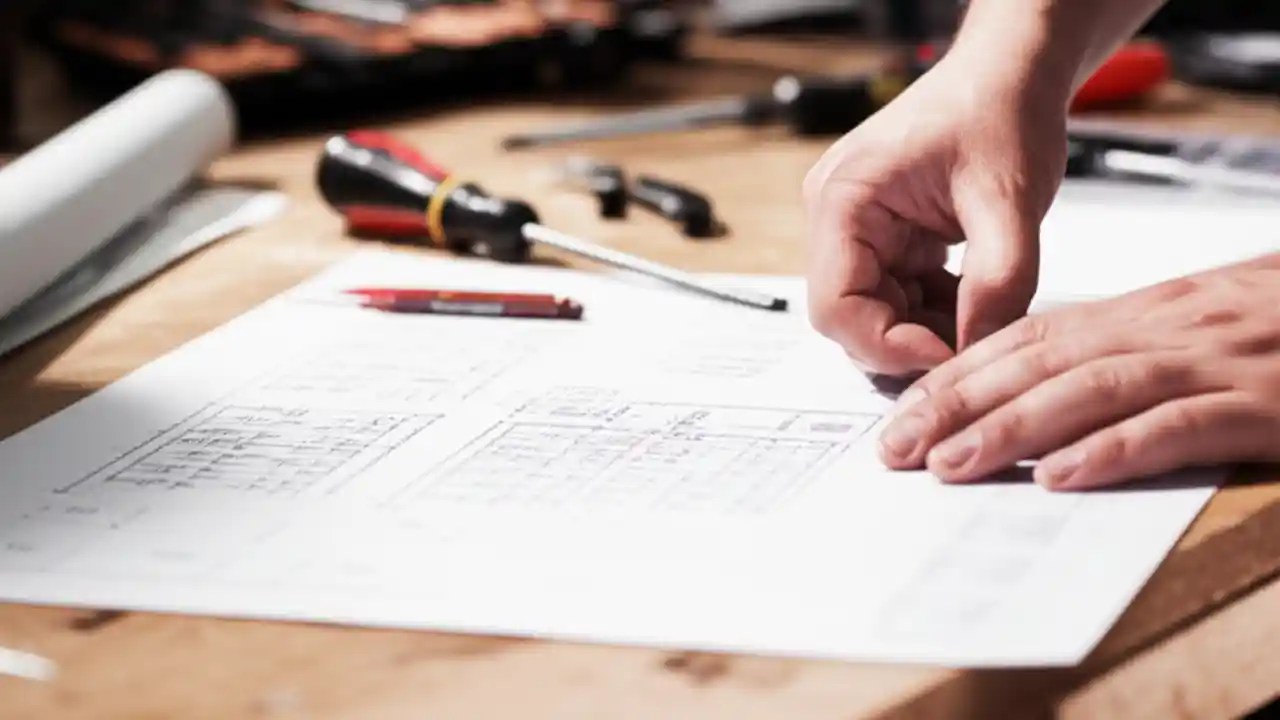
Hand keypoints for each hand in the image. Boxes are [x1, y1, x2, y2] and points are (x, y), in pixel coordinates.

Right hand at [803, 54, 1069, 374]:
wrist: (1012, 75)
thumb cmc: (998, 108)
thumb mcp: (1009, 198)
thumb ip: (999, 281)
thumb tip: (980, 350)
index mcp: (844, 199)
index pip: (836, 306)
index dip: (886, 344)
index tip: (946, 355)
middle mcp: (838, 217)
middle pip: (851, 316)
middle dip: (908, 341)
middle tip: (969, 346)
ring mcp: (859, 229)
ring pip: (876, 313)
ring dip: (926, 329)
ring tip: (980, 316)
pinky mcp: (886, 238)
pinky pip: (899, 296)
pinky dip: (936, 311)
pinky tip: (974, 299)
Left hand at [878, 255, 1279, 490]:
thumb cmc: (1279, 324)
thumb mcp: (1191, 327)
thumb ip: (1120, 352)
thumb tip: (1038, 397)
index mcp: (1142, 314)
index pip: (1026, 340)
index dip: (958, 376)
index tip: (902, 413)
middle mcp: (1164, 329)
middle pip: (1040, 362)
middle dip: (958, 404)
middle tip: (897, 447)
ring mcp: (1212, 362)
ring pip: (1092, 388)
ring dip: (1013, 427)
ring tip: (952, 464)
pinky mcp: (1261, 401)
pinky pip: (1179, 425)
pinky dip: (1116, 450)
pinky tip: (1062, 475)